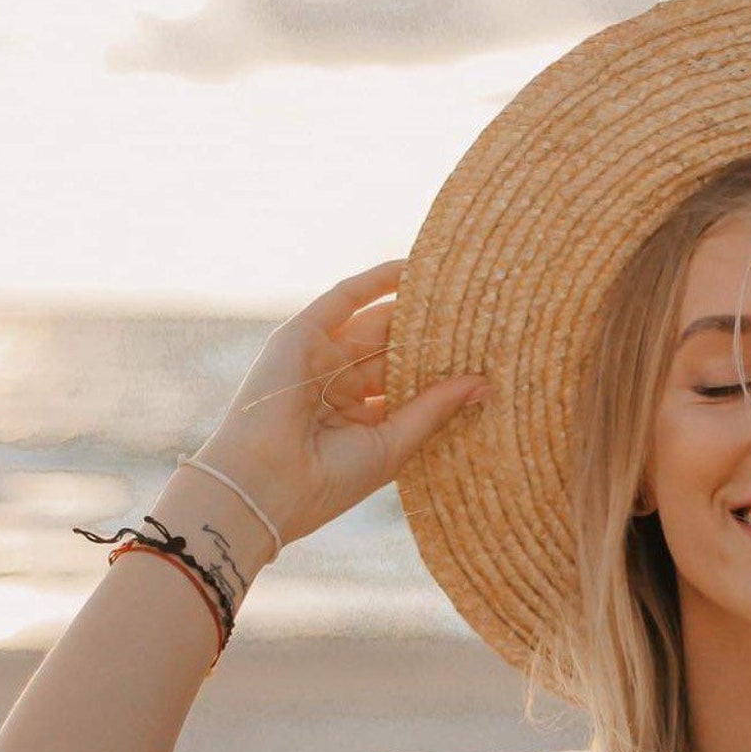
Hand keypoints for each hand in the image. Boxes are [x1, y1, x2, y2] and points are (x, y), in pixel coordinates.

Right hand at [191, 257, 488, 551]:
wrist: (266, 485)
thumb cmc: (328, 480)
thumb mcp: (393, 443)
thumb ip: (433, 409)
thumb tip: (482, 383)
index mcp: (358, 418)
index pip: (407, 383)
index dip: (442, 370)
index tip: (484, 355)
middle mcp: (339, 385)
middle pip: (394, 349)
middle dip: (432, 335)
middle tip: (481, 315)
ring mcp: (320, 357)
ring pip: (375, 322)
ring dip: (412, 306)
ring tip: (458, 287)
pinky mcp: (301, 334)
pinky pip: (345, 297)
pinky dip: (377, 281)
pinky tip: (413, 266)